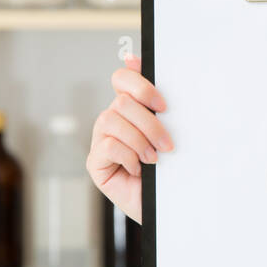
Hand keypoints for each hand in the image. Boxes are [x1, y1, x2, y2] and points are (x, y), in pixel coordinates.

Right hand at [86, 53, 173, 223]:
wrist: (169, 205)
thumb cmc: (170, 168)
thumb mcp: (171, 131)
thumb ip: (156, 102)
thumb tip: (137, 61)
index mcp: (130, 109)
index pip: (122, 79)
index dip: (140, 86)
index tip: (163, 105)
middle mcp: (112, 121)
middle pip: (121, 102)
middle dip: (150, 123)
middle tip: (167, 145)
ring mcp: (100, 141)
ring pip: (111, 120)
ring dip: (139, 141)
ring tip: (154, 159)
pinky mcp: (96, 163)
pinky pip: (107, 146)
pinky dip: (127, 156)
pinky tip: (138, 169)